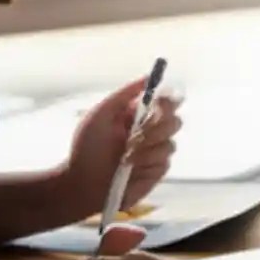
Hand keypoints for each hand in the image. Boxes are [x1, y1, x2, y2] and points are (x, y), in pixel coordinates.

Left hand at [61, 77, 183, 215]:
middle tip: (135, 136)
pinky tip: (130, 169)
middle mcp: (151, 131)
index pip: (165, 101)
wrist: (84, 181)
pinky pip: (164, 162)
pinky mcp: (158, 170)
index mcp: (139, 114)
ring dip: (146, 149)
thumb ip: (125, 94)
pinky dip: (146, 163)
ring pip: (170, 143)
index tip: (158, 104)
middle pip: (175, 120)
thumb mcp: (101, 113)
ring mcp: (156, 151)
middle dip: (155, 128)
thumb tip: (148, 77)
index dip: (167, 101)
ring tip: (125, 157)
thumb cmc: (87, 147)